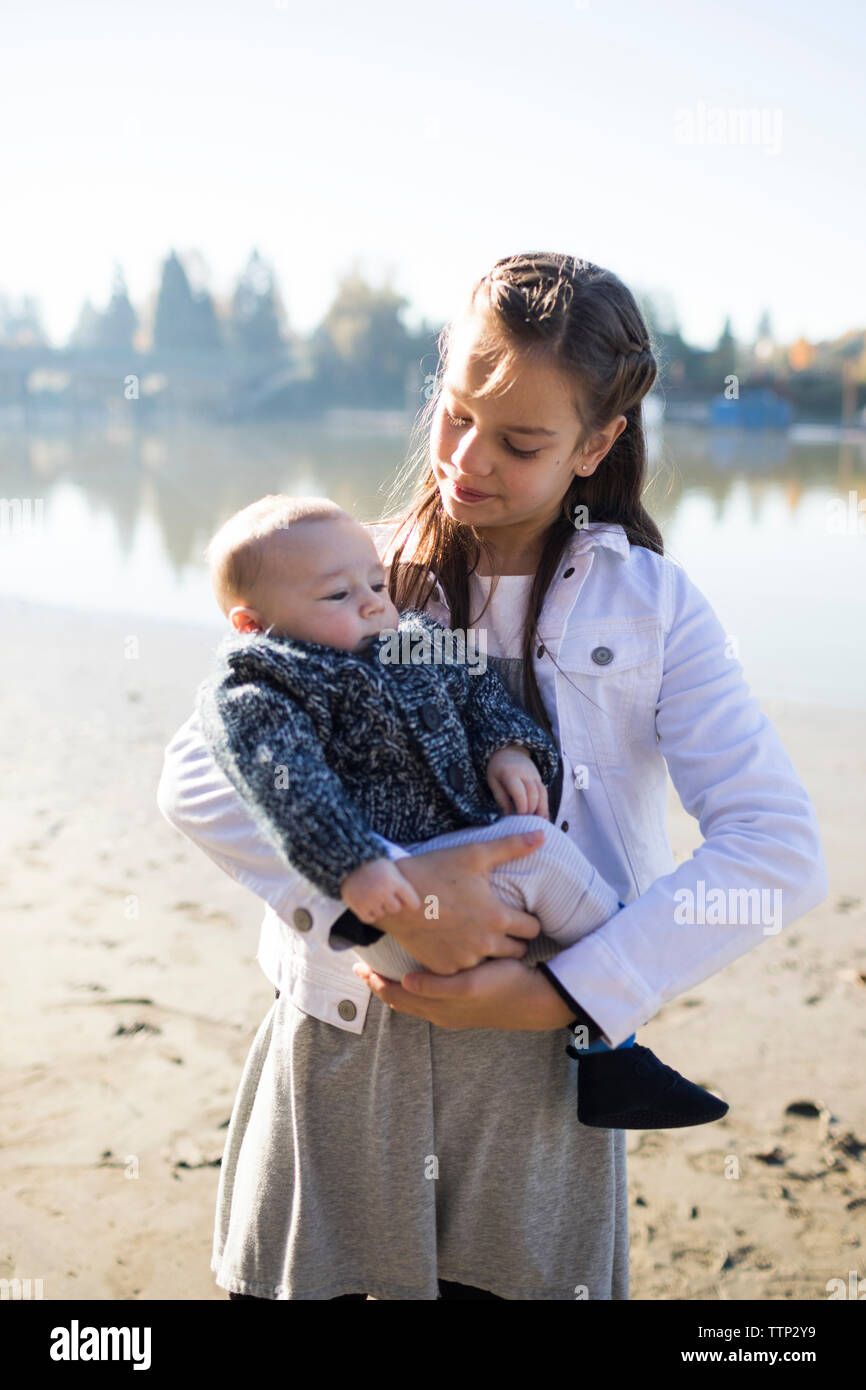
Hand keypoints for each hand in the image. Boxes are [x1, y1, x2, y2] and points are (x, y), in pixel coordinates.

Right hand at [340, 857, 420, 923]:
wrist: (349, 863)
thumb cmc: (375, 866)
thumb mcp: (392, 868)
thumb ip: (403, 883)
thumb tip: (419, 904)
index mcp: (395, 881)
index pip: (413, 902)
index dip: (411, 902)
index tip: (410, 903)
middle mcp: (384, 892)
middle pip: (396, 908)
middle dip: (392, 902)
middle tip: (385, 894)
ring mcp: (370, 900)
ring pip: (382, 913)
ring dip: (379, 907)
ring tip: (374, 895)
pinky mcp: (359, 907)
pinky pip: (370, 918)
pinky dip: (369, 913)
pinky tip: (367, 903)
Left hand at [352, 957, 576, 1029]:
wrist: (535, 1001)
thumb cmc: (502, 987)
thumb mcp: (468, 985)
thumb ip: (435, 986)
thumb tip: (405, 982)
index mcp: (437, 1007)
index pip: (394, 995)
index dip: (374, 981)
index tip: (358, 964)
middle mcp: (439, 1012)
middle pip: (399, 1000)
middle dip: (380, 983)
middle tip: (363, 966)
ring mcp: (451, 1012)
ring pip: (412, 1000)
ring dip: (395, 986)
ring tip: (383, 969)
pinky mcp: (463, 1006)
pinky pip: (427, 998)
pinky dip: (414, 987)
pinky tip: (418, 973)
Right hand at [366, 829, 545, 973]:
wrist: (393, 897)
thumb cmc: (435, 871)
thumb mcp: (474, 854)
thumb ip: (512, 846)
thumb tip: (542, 835)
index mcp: (498, 918)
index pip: (533, 930)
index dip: (528, 921)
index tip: (519, 915)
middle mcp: (485, 944)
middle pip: (518, 952)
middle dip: (514, 940)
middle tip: (500, 926)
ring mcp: (465, 960)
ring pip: (492, 963)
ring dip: (490, 953)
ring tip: (478, 935)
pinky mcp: (445, 970)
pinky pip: (465, 971)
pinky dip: (464, 960)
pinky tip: (455, 943)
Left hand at [486, 746, 548, 819]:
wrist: (509, 751)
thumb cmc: (497, 769)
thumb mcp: (493, 782)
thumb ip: (501, 799)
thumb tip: (509, 817)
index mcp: (510, 773)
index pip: (519, 792)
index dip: (521, 806)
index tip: (518, 818)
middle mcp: (526, 773)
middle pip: (533, 793)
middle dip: (531, 810)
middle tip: (526, 822)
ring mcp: (535, 776)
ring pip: (542, 793)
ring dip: (541, 809)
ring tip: (538, 823)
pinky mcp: (540, 780)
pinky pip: (545, 793)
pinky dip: (545, 806)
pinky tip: (543, 818)